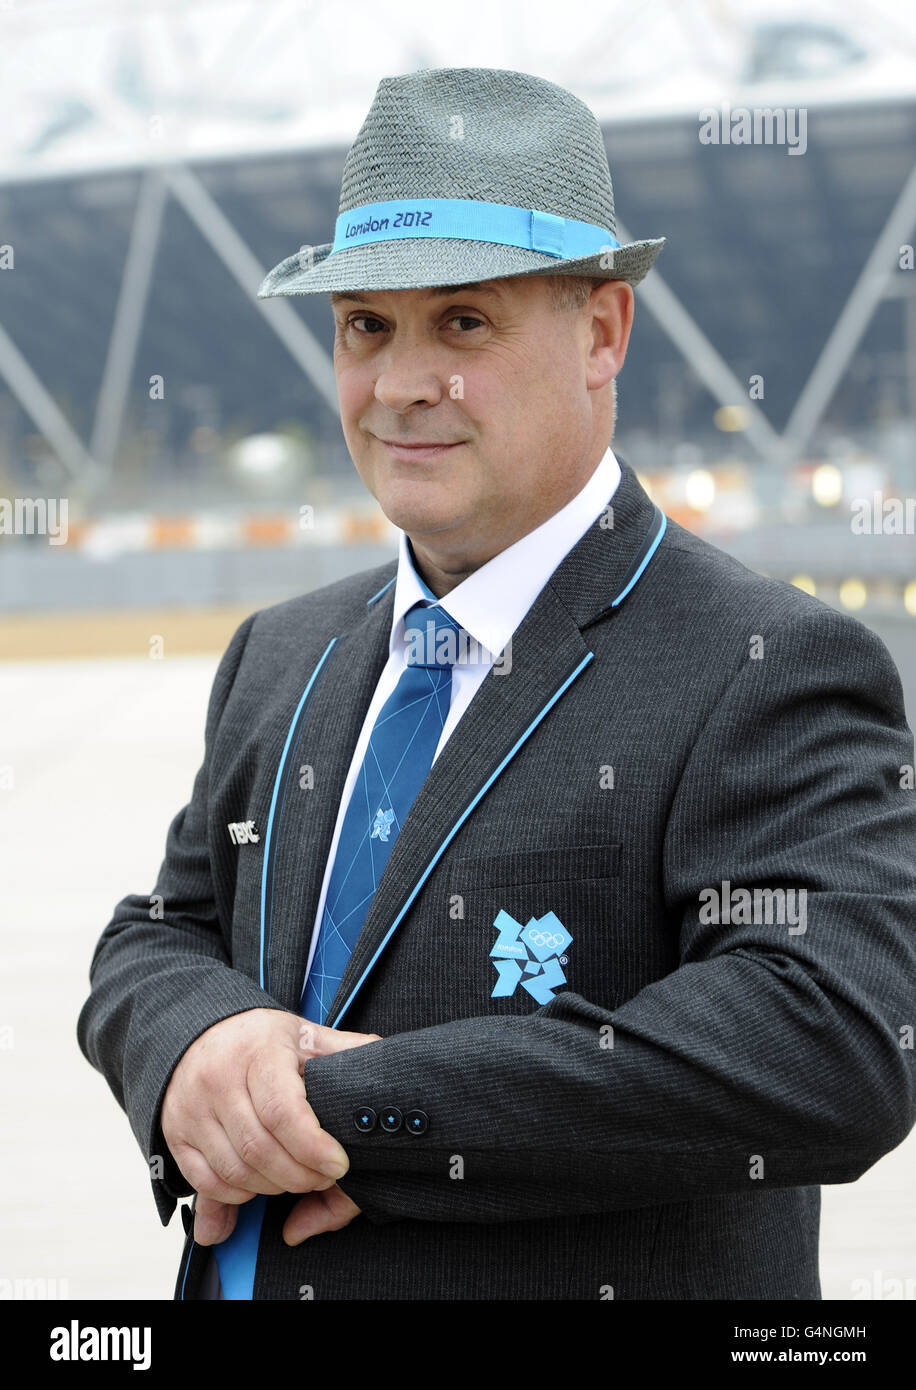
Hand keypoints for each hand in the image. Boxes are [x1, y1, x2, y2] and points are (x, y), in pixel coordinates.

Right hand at [160, 1008, 378, 1244]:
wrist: (198, 1030)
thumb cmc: (261, 1040)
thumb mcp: (306, 1035)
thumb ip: (348, 1051)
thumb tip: (385, 1064)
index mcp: (257, 1052)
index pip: (282, 1111)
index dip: (313, 1147)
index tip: (339, 1164)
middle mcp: (218, 1080)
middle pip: (259, 1150)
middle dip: (299, 1176)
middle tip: (323, 1177)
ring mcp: (191, 1109)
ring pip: (234, 1172)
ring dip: (272, 1188)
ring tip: (297, 1178)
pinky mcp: (175, 1133)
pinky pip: (207, 1183)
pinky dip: (238, 1195)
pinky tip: (260, 1183)